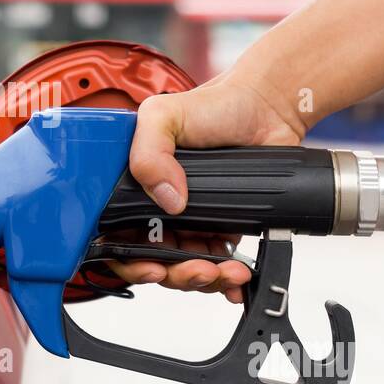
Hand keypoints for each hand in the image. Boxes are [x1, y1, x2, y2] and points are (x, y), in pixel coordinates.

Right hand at [106, 76, 305, 300]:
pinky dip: (226, 278)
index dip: (130, 260)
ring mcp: (189, 220)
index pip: (117, 236)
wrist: (266, 108)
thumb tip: (166, 199)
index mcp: (134, 186)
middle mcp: (157, 207)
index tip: (153, 267)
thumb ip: (148, 152)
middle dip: (176, 274)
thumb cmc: (214, 105)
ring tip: (227, 270)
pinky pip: (216, 263)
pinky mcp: (220, 227)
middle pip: (153, 260)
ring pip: (185, 267)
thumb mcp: (164, 115)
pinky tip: (236, 276)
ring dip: (204, 278)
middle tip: (199, 268)